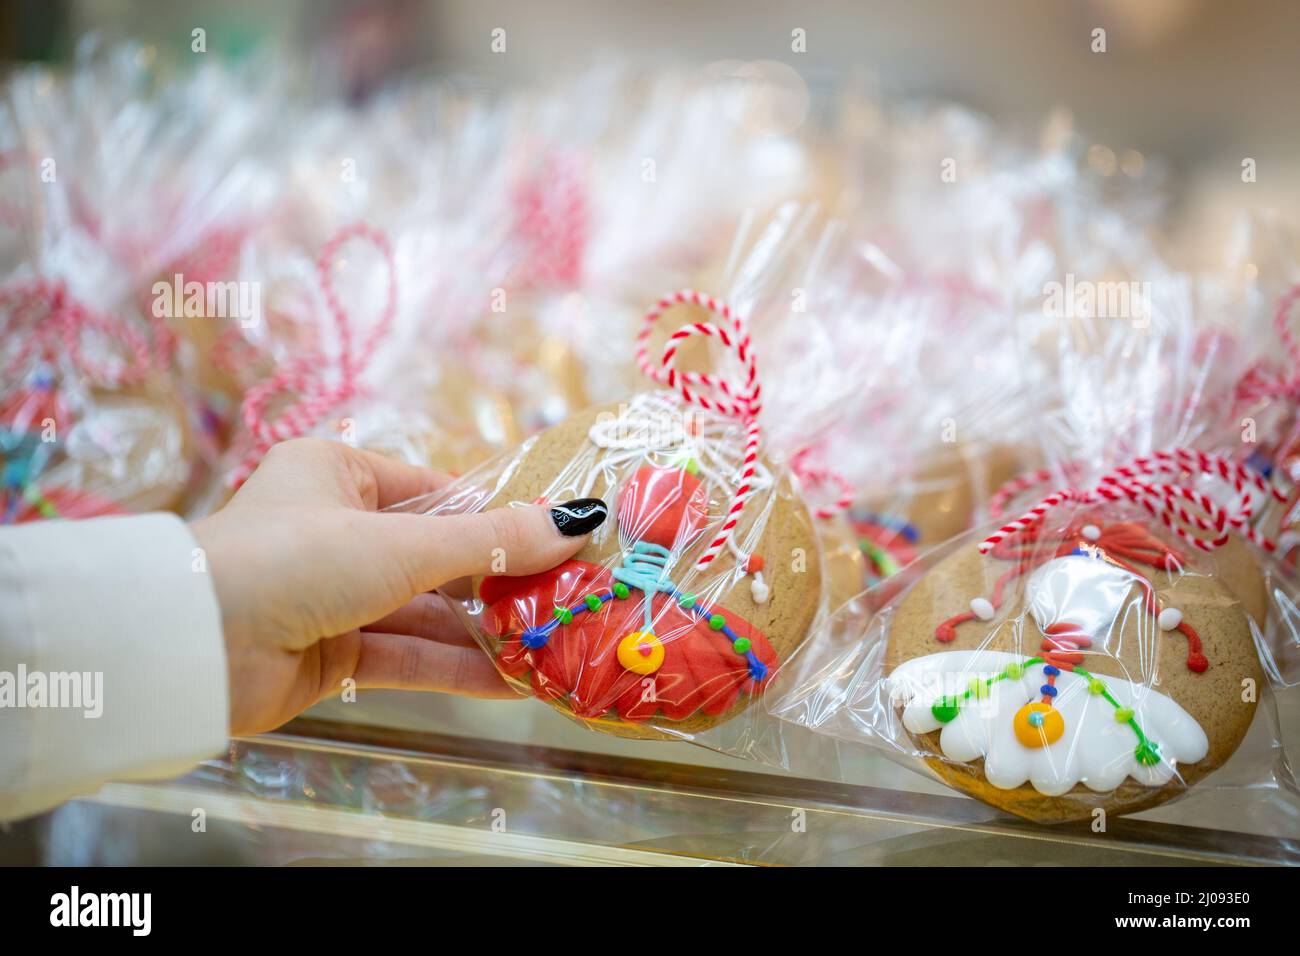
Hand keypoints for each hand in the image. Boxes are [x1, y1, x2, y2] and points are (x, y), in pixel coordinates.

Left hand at [191, 438, 606, 735]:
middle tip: (566, 598)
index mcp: (339, 474)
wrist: (192, 647)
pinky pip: (404, 655)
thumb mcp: (403, 543)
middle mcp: (335, 529)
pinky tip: (510, 682)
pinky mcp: (328, 652)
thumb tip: (578, 519)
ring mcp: (332, 594)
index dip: (498, 518)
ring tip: (550, 647)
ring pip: (424, 612)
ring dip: (483, 633)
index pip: (437, 492)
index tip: (559, 539)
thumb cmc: (294, 559)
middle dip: (498, 584)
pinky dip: (453, 667)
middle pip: (436, 556)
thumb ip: (492, 542)